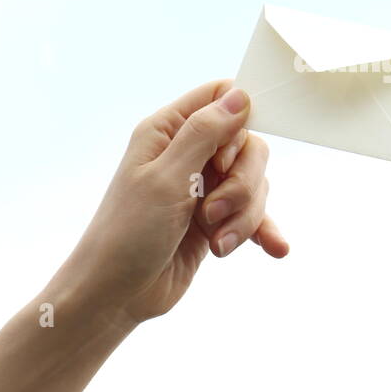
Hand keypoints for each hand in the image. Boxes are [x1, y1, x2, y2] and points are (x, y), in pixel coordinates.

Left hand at [50, 79, 288, 331]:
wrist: (116, 296)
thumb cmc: (128, 233)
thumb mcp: (167, 178)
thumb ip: (204, 134)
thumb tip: (239, 94)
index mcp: (167, 131)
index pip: (220, 97)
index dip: (237, 123)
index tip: (225, 160)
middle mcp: (187, 153)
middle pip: (248, 145)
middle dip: (242, 183)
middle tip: (212, 211)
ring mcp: (203, 187)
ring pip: (254, 183)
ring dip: (244, 216)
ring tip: (217, 243)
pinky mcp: (216, 220)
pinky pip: (254, 214)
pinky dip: (261, 230)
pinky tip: (274, 248)